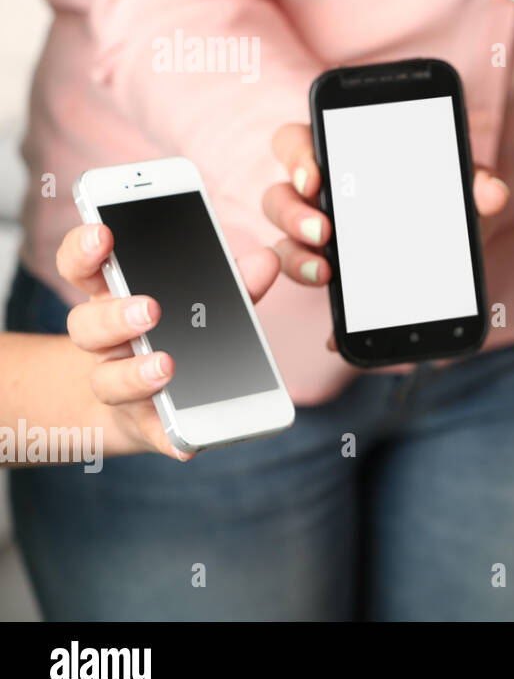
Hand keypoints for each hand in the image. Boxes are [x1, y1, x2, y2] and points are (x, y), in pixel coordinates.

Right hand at [58, 223, 278, 459]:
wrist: (154, 403)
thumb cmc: (178, 336)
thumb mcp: (207, 303)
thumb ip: (235, 282)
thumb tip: (266, 260)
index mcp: (114, 300)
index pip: (83, 268)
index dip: (83, 249)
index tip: (102, 233)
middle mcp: (107, 344)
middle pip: (86, 326)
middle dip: (116, 315)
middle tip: (150, 308)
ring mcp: (119, 387)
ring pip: (107, 381)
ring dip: (136, 374)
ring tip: (166, 366)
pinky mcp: (145, 427)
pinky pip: (153, 435)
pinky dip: (170, 438)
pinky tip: (187, 445)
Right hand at [263, 123, 510, 303]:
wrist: (454, 248)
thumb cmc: (444, 201)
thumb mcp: (461, 189)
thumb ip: (475, 183)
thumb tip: (494, 192)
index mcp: (342, 158)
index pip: (297, 143)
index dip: (296, 155)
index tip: (315, 177)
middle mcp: (319, 199)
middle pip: (279, 196)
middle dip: (293, 214)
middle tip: (324, 231)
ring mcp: (318, 240)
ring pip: (284, 243)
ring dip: (298, 259)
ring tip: (326, 274)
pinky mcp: (332, 279)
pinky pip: (317, 295)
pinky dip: (327, 316)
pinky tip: (338, 333)